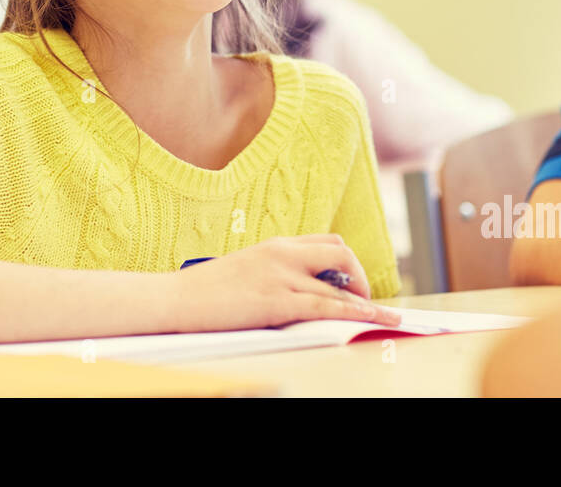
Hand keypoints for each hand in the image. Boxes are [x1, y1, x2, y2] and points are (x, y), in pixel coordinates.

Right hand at [168, 234, 402, 332]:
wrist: (174, 299)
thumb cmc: (204, 291)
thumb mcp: (244, 270)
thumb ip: (272, 272)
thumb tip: (297, 290)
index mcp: (276, 245)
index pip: (326, 241)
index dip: (348, 261)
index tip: (355, 280)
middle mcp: (283, 254)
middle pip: (342, 254)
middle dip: (361, 277)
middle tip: (365, 298)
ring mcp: (281, 277)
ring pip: (339, 285)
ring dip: (366, 302)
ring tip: (385, 315)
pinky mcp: (277, 302)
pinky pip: (328, 307)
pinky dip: (356, 313)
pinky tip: (372, 319)